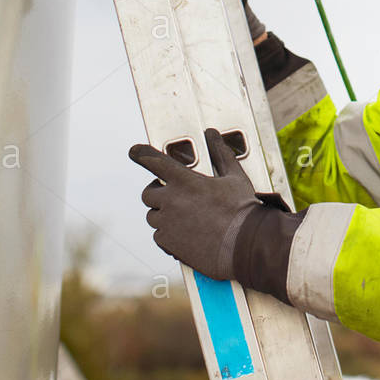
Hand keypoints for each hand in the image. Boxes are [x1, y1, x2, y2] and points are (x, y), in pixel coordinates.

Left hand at [132, 128, 299, 299]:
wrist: (245, 245)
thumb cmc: (242, 210)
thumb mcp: (234, 177)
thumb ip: (220, 153)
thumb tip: (213, 134)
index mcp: (185, 180)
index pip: (155, 161)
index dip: (142, 154)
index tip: (134, 151)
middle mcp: (171, 200)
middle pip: (148, 193)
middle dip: (157, 193)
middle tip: (172, 196)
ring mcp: (167, 222)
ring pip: (153, 216)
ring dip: (163, 215)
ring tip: (183, 218)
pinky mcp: (168, 242)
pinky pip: (159, 236)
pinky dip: (168, 235)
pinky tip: (185, 236)